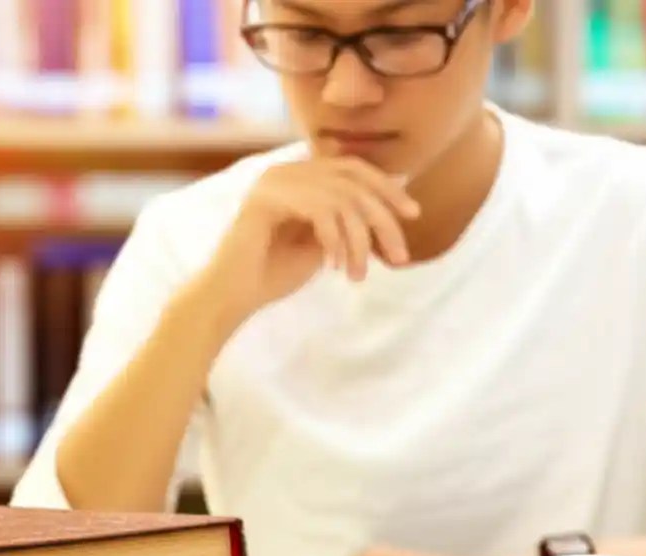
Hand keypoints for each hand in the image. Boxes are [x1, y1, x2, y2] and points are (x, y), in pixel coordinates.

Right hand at [203, 157, 419, 325]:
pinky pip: (320, 211)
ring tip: (358, 274)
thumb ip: (348, 223)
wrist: (232, 296)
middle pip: (353, 179)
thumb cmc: (273, 274)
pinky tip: (335, 267)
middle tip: (400, 256)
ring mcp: (273, 181)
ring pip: (341, 198)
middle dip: (383, 218)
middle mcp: (286, 170)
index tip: (413, 215)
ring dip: (359, 241)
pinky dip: (335, 241)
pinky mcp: (265, 199)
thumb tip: (390, 213)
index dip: (387, 188)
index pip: (354, 168)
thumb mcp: (324, 244)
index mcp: (299, 175)